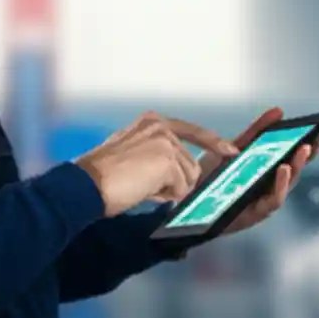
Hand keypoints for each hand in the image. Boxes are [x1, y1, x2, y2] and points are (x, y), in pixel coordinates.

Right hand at [75, 111, 238, 216]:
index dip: (213, 142)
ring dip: (168, 190)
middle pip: (190, 163)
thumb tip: (185, 177)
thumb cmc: (104, 179)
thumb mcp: (134, 157)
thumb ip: (159, 158)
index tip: (232, 151)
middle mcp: (160, 126)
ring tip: (139, 186)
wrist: (86, 185)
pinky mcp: (168, 159)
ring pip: (188, 178)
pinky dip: (163, 196)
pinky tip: (142, 190)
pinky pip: (180, 189)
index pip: (190, 131)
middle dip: (174, 182)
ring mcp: (165, 141)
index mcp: (151, 122)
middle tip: (143, 185)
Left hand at [195, 107, 318, 236]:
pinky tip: (282, 169)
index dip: (309, 146)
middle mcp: (269, 188)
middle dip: (306, 155)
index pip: (294, 158)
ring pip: (287, 185)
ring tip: (301, 151)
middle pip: (295, 171)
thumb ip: (257, 132)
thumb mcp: (234, 148)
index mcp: (268, 172)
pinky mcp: (254, 215)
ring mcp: (262, 202)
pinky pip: (272, 201)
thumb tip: (279, 110)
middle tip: (314, 139)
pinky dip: (281, 185)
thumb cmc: (212, 175)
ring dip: (297, 168)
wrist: (184, 198)